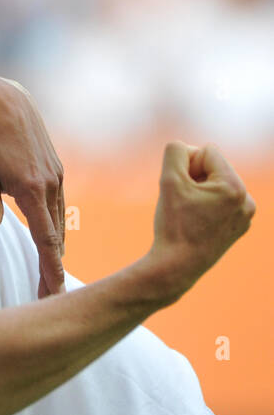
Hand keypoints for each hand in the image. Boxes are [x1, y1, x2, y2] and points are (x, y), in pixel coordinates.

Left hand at [0, 76, 65, 297]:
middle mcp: (50, 184)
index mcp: (30, 189)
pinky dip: (55, 228)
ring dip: (56, 250)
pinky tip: (51, 243)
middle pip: (56, 237)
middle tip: (48, 297)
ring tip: (50, 277)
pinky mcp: (57, 170)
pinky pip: (58, 206)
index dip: (51, 268)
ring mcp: (57, 176)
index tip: (55, 293)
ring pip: (58, 222)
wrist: (4, 100)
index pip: (45, 240)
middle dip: (53, 268)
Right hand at [149, 142, 254, 299]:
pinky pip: (221, 202)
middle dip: (195, 178)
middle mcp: (247, 200)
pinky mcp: (240, 226)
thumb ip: (175, 152)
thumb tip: (187, 149)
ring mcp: (246, 215)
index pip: (207, 152)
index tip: (180, 188)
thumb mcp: (168, 180)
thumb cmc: (173, 224)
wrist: (177, 266)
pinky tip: (197, 222)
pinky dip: (206, 206)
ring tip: (189, 213)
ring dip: (199, 191)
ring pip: (217, 185)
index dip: (186, 166)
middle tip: (183, 202)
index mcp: (234, 187)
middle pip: (214, 168)